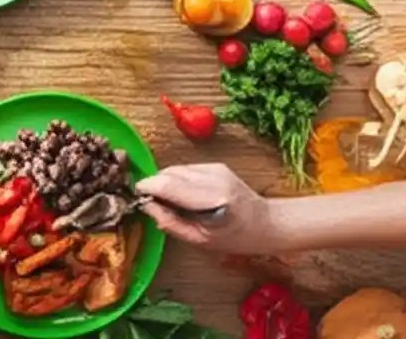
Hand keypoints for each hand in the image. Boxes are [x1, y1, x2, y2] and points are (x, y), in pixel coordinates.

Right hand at [136, 164, 275, 254]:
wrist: (267, 223)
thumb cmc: (235, 239)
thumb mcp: (200, 240)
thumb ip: (171, 223)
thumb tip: (146, 206)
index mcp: (211, 198)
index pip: (167, 184)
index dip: (147, 189)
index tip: (138, 200)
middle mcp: (213, 177)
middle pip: (168, 173)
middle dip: (154, 186)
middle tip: (152, 204)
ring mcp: (215, 168)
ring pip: (174, 169)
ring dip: (164, 182)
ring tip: (169, 202)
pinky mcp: (215, 165)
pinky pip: (185, 169)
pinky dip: (177, 180)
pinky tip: (184, 195)